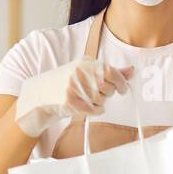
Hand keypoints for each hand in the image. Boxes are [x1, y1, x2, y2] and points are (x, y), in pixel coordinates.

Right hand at [13, 58, 132, 136]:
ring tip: (88, 99)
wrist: (40, 95)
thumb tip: (132, 71)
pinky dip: (95, 111)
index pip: (110, 71)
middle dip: (109, 93)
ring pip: (102, 99)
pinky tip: (87, 107)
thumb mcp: (87, 72)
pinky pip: (94, 109)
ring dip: (100, 102)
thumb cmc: (68, 83)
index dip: (121, 82)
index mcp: (84, 63)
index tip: (123, 88)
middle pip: (108, 87)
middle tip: (100, 93)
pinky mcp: (69, 101)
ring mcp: (73, 87)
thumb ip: (111, 71)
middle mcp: (79, 73)